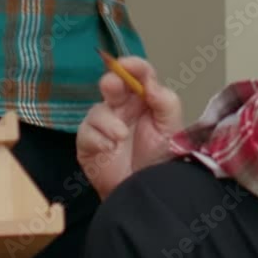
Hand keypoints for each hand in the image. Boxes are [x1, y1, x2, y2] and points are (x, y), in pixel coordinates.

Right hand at [76, 57, 182, 198]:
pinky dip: (97, 138)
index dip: (133, 65)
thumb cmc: (160, 160)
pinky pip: (86, 132)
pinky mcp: (89, 143)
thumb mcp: (171, 129)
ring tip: (120, 137)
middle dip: (111, 82)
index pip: (139, 75)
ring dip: (108, 121)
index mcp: (144, 100)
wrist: (148, 193)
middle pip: (112, 84)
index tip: (128, 65)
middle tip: (113, 86)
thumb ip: (165, 102)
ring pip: (97, 110)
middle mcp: (123, 108)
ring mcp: (104, 125)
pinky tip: (108, 148)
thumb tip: (151, 83)